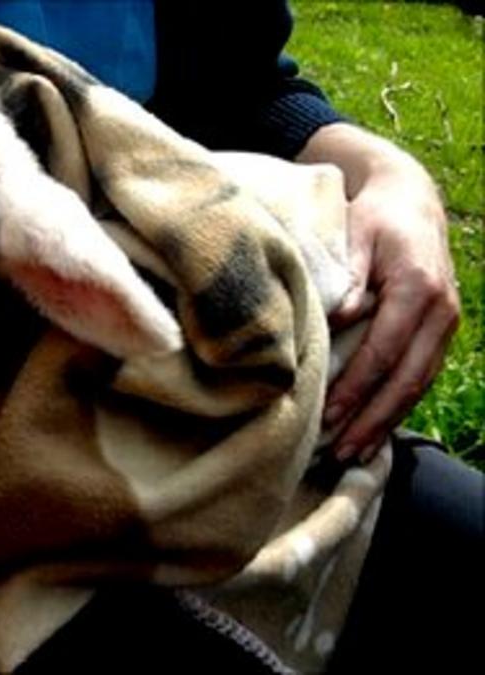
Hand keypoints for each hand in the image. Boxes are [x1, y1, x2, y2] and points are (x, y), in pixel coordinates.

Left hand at [298, 124, 459, 462]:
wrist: (408, 198)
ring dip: (385, 421)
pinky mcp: (439, 331)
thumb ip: (347, 277)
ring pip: (417, 384)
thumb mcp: (354, 234)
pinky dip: (397, 406)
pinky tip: (373, 430)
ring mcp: (445, 323)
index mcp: (416, 288)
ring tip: (354, 453)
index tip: (328, 415)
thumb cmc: (370, 217)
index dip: (356, 388)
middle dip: (372, 418)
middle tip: (340, 450)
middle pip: (406, 378)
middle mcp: (439, 310)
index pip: (384, 351)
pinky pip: (420, 376)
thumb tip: (339, 318)